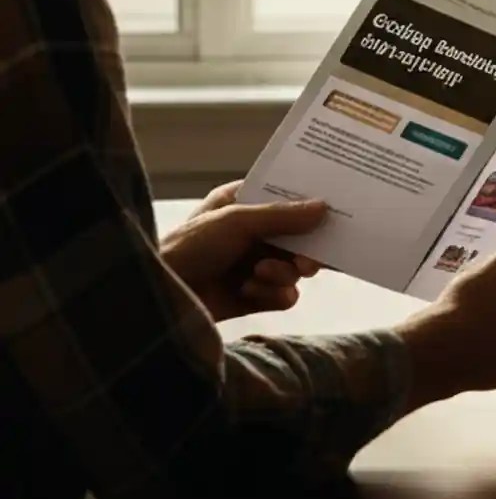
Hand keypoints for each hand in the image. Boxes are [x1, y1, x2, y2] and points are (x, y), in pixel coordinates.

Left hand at [161, 181, 327, 321]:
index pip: (286, 200)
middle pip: (299, 239)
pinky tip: (247, 292)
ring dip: (281, 275)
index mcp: (241, 204)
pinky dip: (271, 295)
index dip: (310, 207)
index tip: (333, 213)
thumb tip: (325, 207)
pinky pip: (285, 295)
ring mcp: (252, 266)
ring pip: (295, 270)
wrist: (158, 299)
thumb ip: (283, 215)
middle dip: (303, 251)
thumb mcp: (237, 222)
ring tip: (258, 275)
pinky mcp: (253, 296)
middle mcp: (250, 234)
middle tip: (308, 261)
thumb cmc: (189, 248)